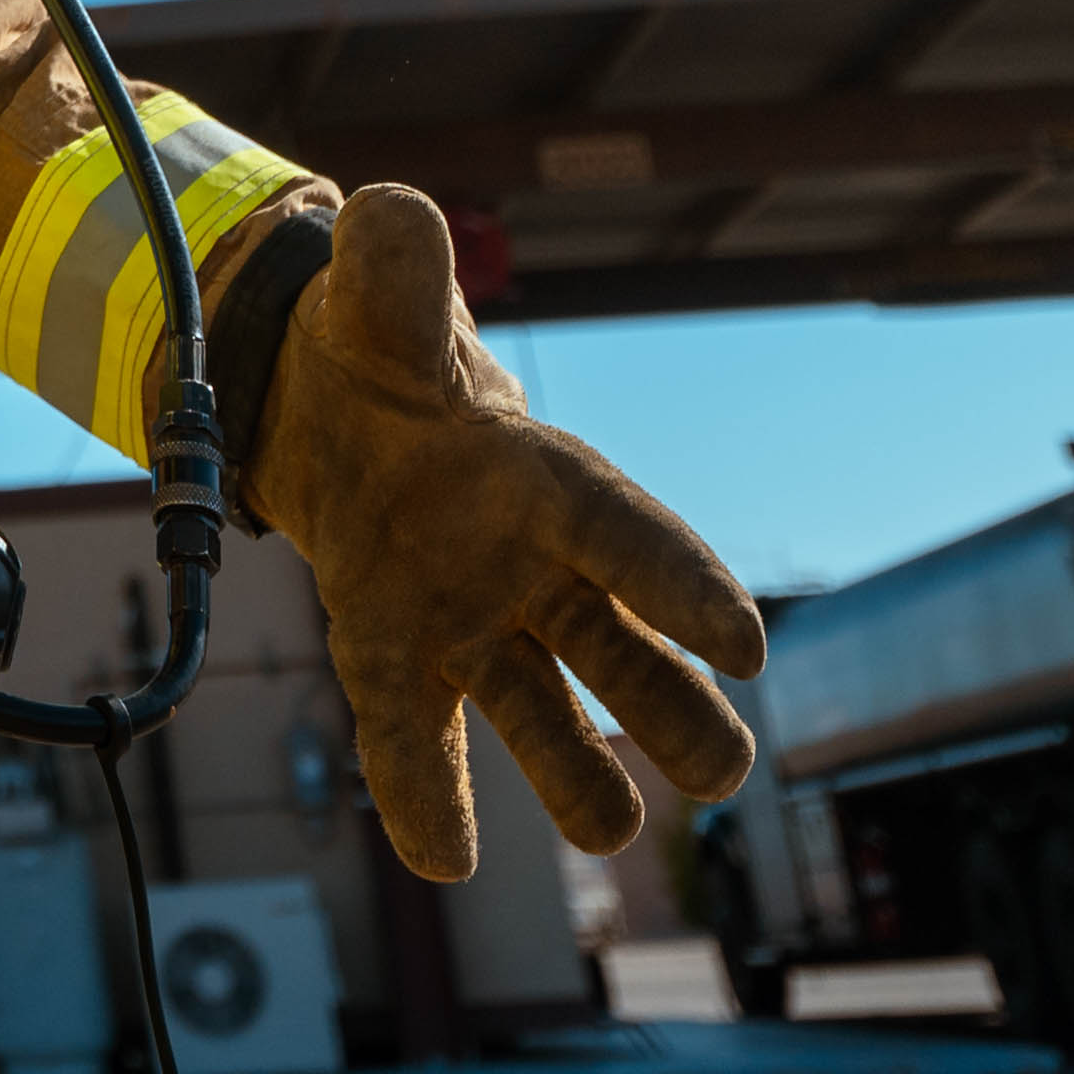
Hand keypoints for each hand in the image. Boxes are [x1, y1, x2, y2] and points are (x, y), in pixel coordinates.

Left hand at [247, 187, 767, 877]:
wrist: (326, 407)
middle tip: (721, 769)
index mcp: (546, 479)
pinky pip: (423, 740)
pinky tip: (441, 861)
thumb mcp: (376, 305)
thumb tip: (391, 211)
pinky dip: (430, 799)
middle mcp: (533, 569)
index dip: (683, 583)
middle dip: (674, 711)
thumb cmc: (381, 354)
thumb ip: (393, 269)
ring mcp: (479, 624)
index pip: (626, 533)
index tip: (746, 644)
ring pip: (549, 716)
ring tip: (614, 833)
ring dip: (580, 779)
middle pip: (623, 654)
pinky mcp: (408, 663)